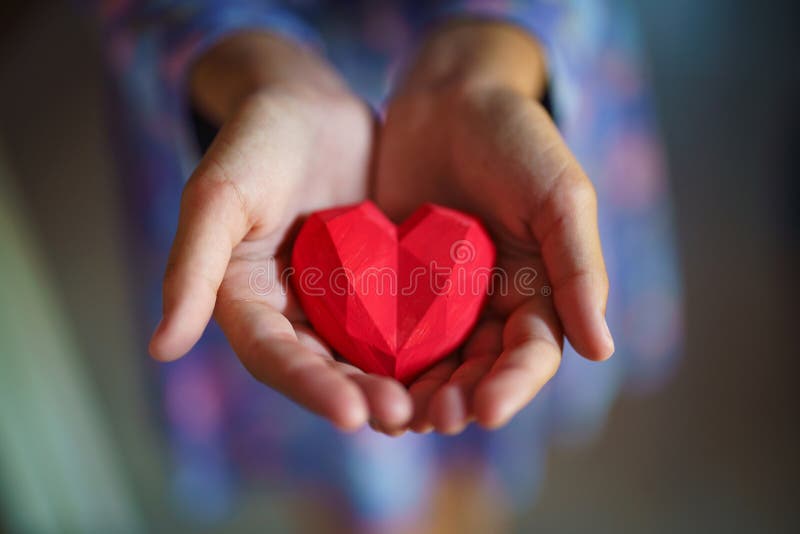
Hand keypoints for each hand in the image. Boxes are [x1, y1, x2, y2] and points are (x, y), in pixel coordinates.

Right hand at [148, 33, 413, 431]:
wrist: (308, 107)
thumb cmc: (253, 143)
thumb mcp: (217, 196)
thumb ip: (191, 267)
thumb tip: (159, 348)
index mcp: (248, 304)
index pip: (276, 359)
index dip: (311, 388)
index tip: (353, 415)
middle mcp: (293, 313)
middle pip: (326, 369)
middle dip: (363, 396)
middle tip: (403, 415)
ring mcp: (339, 302)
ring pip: (368, 355)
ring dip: (399, 384)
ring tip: (435, 405)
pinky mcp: (379, 284)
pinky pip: (402, 320)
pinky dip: (425, 345)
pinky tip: (459, 360)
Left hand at [375, 21, 613, 433]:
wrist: (450, 99)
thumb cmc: (517, 140)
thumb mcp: (560, 197)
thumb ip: (580, 269)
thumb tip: (603, 350)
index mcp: (539, 291)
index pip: (532, 354)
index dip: (513, 386)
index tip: (485, 411)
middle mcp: (491, 305)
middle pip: (479, 369)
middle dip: (461, 398)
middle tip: (436, 419)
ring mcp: (440, 299)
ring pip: (433, 362)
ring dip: (419, 392)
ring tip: (397, 415)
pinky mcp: (394, 285)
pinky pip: (387, 330)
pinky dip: (378, 358)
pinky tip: (360, 378)